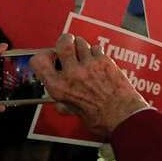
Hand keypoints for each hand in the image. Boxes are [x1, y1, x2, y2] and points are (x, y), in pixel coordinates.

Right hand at [31, 34, 150, 136]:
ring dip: (81, 47)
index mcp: (59, 87)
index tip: (49, 57)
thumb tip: (60, 102)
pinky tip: (97, 61)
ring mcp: (88, 65)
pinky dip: (96, 52)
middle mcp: (71, 73)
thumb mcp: (73, 112)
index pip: (38, 61)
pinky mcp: (104, 61)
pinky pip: (96, 48)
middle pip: (62, 42)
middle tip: (68, 47)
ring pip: (81, 43)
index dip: (42, 56)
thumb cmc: (100, 118)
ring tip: (84, 56)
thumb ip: (64, 104)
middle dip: (65, 41)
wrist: (123, 116)